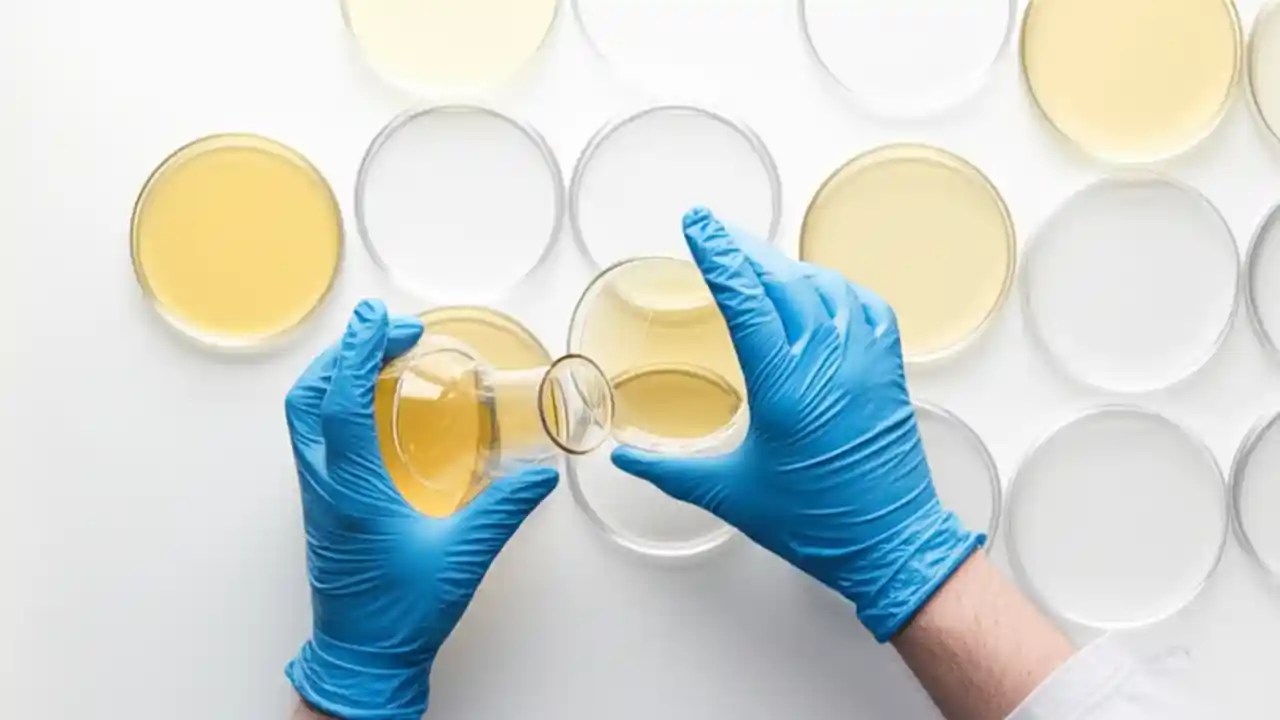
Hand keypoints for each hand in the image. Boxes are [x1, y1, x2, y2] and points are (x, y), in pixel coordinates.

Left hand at [284, 300, 558, 718]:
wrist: (363, 659)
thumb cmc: (399, 615)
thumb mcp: (461, 557)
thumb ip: (503, 510)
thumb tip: (537, 474)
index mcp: (351, 491)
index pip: (339, 401)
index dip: (356, 351)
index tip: (377, 319)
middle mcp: (325, 486)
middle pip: (309, 397)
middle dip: (343, 352)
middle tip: (385, 332)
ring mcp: (319, 497)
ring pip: (308, 417)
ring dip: (335, 376)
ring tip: (377, 357)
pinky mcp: (325, 508)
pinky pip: (319, 439)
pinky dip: (339, 405)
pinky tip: (374, 408)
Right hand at [613, 208, 982, 642]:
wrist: (890, 543)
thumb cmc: (813, 521)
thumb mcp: (731, 493)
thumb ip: (670, 470)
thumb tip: (623, 456)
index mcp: (784, 387)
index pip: (746, 299)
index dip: (718, 254)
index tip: (698, 222)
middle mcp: (828, 362)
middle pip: (782, 280)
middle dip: (744, 249)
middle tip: (715, 230)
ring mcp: (865, 361)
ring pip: (825, 286)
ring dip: (787, 266)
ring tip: (757, 259)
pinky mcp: (889, 370)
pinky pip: (865, 306)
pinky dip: (836, 287)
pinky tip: (818, 288)